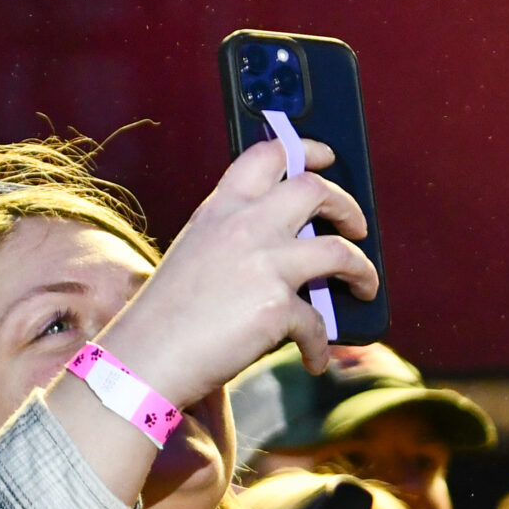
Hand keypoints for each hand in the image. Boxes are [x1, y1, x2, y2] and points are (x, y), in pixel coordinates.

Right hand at [96, 139, 373, 404]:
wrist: (145, 358)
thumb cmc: (166, 316)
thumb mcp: (196, 254)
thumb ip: (237, 240)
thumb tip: (291, 251)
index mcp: (220, 209)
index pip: (268, 155)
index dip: (306, 149)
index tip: (326, 156)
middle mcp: (244, 226)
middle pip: (315, 190)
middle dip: (347, 205)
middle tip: (356, 226)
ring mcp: (263, 263)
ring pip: (339, 250)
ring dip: (362, 269)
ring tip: (364, 285)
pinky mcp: (276, 305)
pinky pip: (318, 323)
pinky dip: (320, 345)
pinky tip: (315, 359)